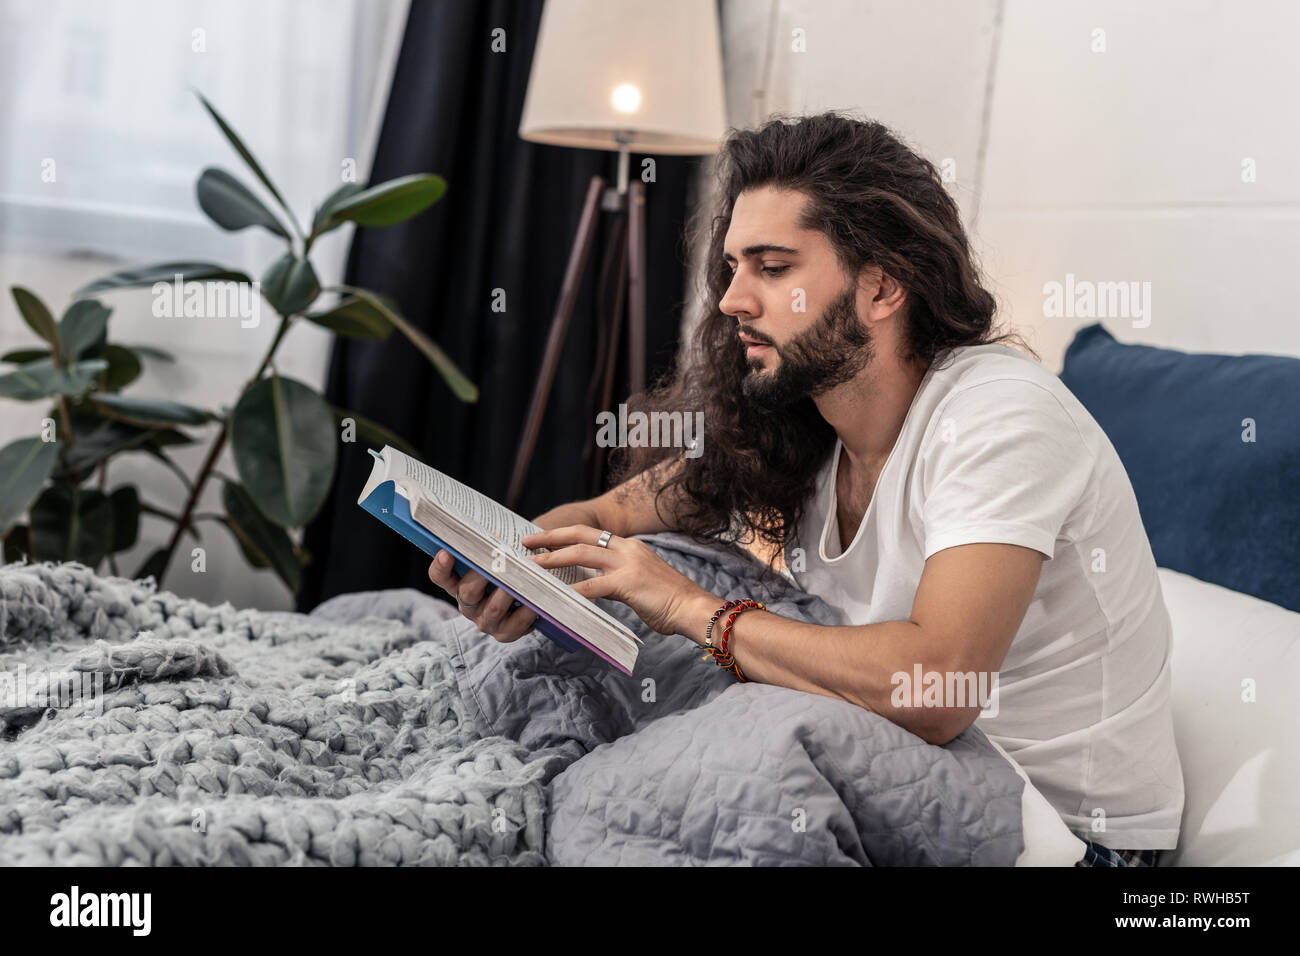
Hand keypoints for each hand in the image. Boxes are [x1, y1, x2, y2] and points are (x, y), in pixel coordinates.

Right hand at [426, 550, 539, 642]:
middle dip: (481, 577)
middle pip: (467, 592)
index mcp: (457, 584)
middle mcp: (467, 605)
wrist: (530, 593)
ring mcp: (485, 621)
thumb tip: (497, 529)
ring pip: (493, 609)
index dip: (440, 566)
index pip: (439, 577)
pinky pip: (516, 624)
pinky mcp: (505, 633)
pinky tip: (537, 601)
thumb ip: (491, 549)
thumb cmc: (509, 568)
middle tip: (497, 561)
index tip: (446, 552)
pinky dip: (528, 612)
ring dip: (507, 594)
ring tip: (520, 581)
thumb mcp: (496, 558)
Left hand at [521, 525, 718, 636]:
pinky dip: (571, 590)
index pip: (591, 535)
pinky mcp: (628, 583)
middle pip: (582, 535)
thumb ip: (619, 579)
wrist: (694, 609)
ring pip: (582, 553)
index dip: (565, 535)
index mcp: (630, 547)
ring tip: (532, 565)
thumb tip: (596, 587)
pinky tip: (556, 596)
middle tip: (527, 541)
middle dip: (551, 536)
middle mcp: (627, 549)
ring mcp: (628, 564)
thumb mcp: (642, 582)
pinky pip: (592, 585)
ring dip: (553, 558)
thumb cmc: (671, 603)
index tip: (544, 538)